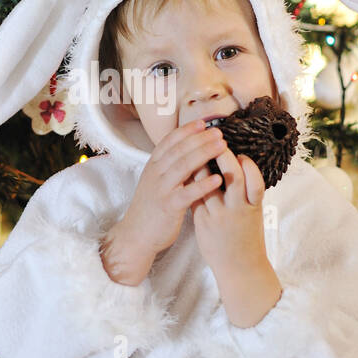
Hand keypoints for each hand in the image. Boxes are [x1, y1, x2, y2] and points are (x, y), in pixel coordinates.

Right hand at [100, 121, 225, 284]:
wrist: (136, 235)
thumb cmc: (151, 208)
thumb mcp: (156, 181)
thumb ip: (170, 166)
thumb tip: (190, 151)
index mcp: (153, 166)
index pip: (170, 141)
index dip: (187, 130)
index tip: (203, 123)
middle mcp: (156, 174)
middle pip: (179, 149)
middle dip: (200, 138)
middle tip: (218, 132)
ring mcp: (161, 189)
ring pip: (183, 165)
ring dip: (204, 153)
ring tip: (222, 147)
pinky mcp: (168, 207)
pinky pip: (187, 193)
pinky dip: (203, 184)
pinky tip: (218, 178)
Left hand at [191, 148, 266, 275]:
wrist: (240, 267)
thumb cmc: (247, 236)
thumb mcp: (253, 212)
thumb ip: (246, 192)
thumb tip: (237, 165)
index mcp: (254, 206)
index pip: (255, 181)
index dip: (249, 165)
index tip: (241, 153)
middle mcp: (238, 209)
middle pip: (233, 178)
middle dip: (225, 157)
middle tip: (217, 141)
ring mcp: (219, 215)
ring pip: (208, 185)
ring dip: (203, 166)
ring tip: (198, 151)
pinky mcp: (203, 221)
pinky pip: (196, 196)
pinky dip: (192, 182)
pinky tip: (188, 172)